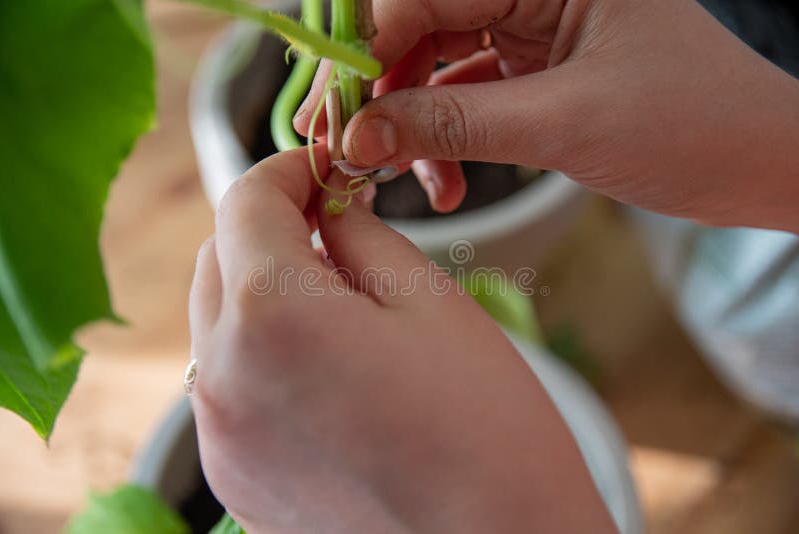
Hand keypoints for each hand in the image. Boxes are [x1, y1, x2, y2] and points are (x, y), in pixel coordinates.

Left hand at [189, 147, 615, 532]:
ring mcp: (221, 438)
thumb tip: (327, 208)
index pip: (244, 202)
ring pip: (218, 326)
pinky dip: (262, 356)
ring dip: (262, 293)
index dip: (284, 170)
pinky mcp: (234, 481)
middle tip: (331, 228)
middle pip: (218, 261)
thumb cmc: (486, 429)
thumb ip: (359, 237)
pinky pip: (229, 388)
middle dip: (267, 229)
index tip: (320, 171)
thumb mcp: (428, 301)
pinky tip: (326, 371)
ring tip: (337, 303)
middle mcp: (221, 377)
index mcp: (270, 315)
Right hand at [295, 0, 798, 229]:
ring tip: (411, 183)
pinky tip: (443, 183)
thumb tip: (362, 133)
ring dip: (410, 127)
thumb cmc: (696, 123)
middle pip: (415, 27)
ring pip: (433, 66)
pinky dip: (444, 141)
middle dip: (379, 95)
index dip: (365, 55)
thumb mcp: (564, 123)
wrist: (765, 162)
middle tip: (347, 151)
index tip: (332, 116)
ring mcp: (531, 30)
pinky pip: (464, 97)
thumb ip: (454, 123)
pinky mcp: (535, 72)